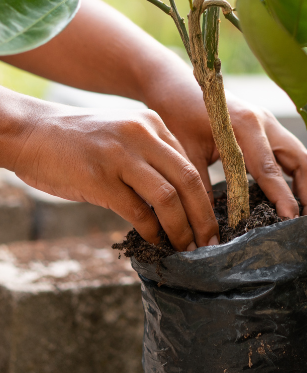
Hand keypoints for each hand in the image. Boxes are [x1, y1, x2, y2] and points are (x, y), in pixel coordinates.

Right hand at [7, 99, 218, 250]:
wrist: (30, 131)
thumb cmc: (76, 141)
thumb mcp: (122, 135)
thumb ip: (149, 157)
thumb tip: (175, 198)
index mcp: (151, 124)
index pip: (190, 163)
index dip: (204, 197)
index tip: (210, 222)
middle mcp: (142, 135)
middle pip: (188, 179)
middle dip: (203, 216)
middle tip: (210, 242)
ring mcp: (121, 156)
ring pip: (167, 197)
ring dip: (181, 228)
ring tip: (185, 248)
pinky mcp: (100, 178)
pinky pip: (137, 211)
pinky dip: (151, 231)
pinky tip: (155, 243)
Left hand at [150, 78, 306, 218]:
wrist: (177, 84)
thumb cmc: (178, 115)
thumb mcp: (186, 153)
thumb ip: (201, 189)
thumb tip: (210, 231)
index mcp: (244, 125)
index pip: (270, 169)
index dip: (283, 198)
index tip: (291, 221)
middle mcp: (265, 122)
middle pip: (301, 161)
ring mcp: (270, 123)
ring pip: (302, 157)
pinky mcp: (269, 127)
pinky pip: (293, 154)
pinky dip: (298, 177)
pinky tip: (295, 198)